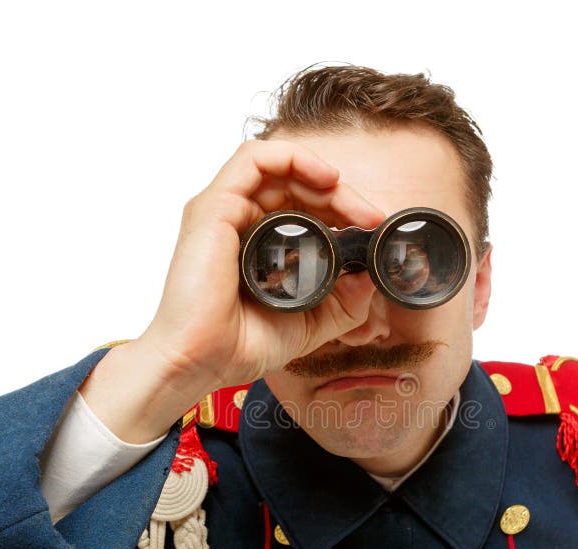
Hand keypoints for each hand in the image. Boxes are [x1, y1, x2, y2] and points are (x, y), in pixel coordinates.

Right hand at [81, 140, 384, 441]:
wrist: (206, 362)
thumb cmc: (243, 345)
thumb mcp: (313, 322)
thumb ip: (345, 302)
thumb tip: (370, 276)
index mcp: (259, 245)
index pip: (303, 208)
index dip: (342, 212)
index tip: (371, 230)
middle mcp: (240, 223)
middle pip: (296, 185)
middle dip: (341, 196)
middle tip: (370, 218)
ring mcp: (225, 212)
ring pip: (279, 168)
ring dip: (323, 177)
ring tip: (354, 205)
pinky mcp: (213, 207)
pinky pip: (253, 159)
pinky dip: (294, 158)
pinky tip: (327, 180)